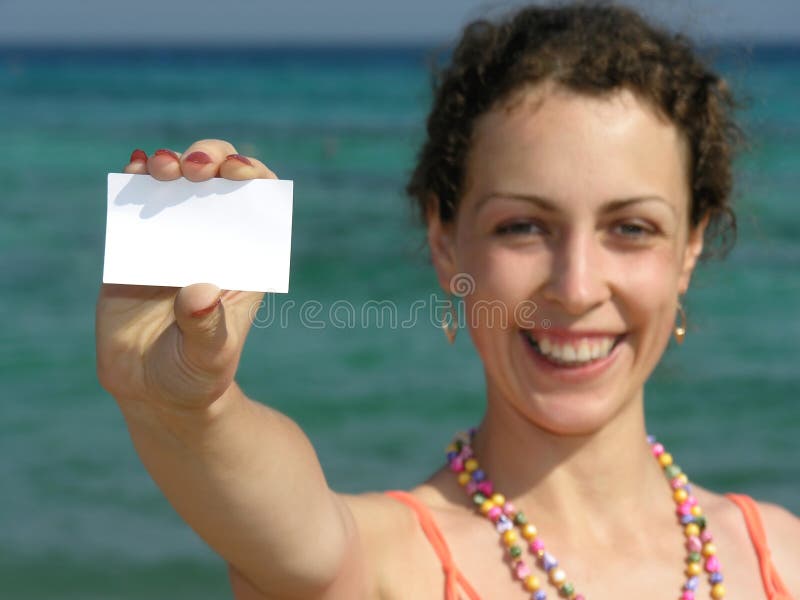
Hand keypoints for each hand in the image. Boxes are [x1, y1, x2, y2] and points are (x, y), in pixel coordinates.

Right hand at [96, 140, 274, 411]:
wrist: (154, 391)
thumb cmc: (197, 373)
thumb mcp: (210, 356)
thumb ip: (207, 327)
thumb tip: (198, 292)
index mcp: (244, 257)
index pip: (259, 201)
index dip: (252, 175)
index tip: (239, 172)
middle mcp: (211, 239)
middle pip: (217, 179)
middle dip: (210, 157)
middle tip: (195, 168)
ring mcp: (173, 239)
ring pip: (175, 182)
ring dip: (170, 162)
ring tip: (162, 169)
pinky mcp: (134, 247)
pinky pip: (134, 204)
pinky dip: (133, 179)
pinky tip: (133, 169)